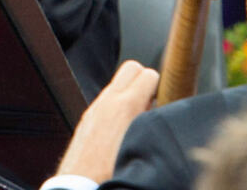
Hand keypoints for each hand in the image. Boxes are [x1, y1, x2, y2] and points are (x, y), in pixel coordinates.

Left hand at [52, 61, 157, 181]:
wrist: (81, 183)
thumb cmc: (112, 170)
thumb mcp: (144, 143)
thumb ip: (154, 120)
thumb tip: (162, 110)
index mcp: (125, 106)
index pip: (149, 74)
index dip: (160, 87)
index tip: (165, 100)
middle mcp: (107, 101)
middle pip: (132, 68)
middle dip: (145, 80)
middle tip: (153, 102)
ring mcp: (95, 107)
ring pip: (117, 84)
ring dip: (129, 94)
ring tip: (138, 118)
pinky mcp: (87, 117)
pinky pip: (106, 99)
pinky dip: (116, 105)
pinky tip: (122, 127)